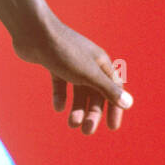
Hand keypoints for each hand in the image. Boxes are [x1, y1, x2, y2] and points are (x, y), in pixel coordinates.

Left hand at [12, 15, 132, 134]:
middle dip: (92, 113)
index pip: (114, 89)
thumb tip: (129, 104)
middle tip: (86, 131)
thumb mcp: (89, 74)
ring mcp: (71, 63)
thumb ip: (108, 90)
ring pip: (78, 91)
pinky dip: (61, 96)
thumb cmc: (64, 52)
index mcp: (101, 63)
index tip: (112, 127)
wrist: (34, 32)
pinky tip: (58, 107)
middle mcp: (88, 63)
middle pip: (95, 93)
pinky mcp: (54, 63)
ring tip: (71, 124)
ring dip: (76, 108)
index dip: (114, 108)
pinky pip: (61, 84)